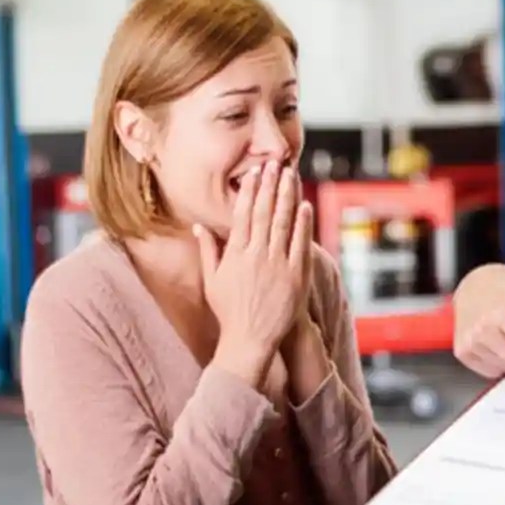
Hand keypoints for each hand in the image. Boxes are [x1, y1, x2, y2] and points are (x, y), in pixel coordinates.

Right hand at [195, 160, 312, 389]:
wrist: (250, 339)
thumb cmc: (229, 311)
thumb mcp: (211, 281)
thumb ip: (208, 251)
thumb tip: (199, 226)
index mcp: (235, 254)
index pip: (243, 215)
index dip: (249, 191)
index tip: (254, 173)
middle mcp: (256, 256)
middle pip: (264, 213)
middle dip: (269, 186)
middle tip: (274, 164)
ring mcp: (278, 265)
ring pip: (283, 223)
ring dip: (287, 197)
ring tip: (290, 176)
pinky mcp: (296, 275)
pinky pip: (300, 244)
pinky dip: (303, 223)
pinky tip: (304, 205)